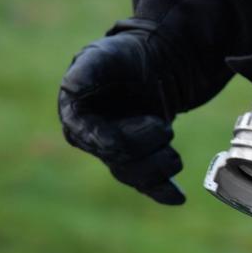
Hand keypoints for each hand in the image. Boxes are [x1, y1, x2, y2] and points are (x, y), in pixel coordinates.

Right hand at [58, 29, 185, 204]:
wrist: (152, 59)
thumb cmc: (122, 55)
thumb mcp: (102, 56)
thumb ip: (86, 71)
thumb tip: (74, 88)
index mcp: (75, 114)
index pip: (94, 139)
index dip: (123, 139)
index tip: (156, 123)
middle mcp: (91, 137)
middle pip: (116, 159)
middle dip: (146, 148)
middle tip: (164, 128)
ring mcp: (114, 149)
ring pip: (132, 173)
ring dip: (158, 167)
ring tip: (173, 154)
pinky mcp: (138, 157)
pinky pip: (145, 182)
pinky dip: (161, 191)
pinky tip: (177, 197)